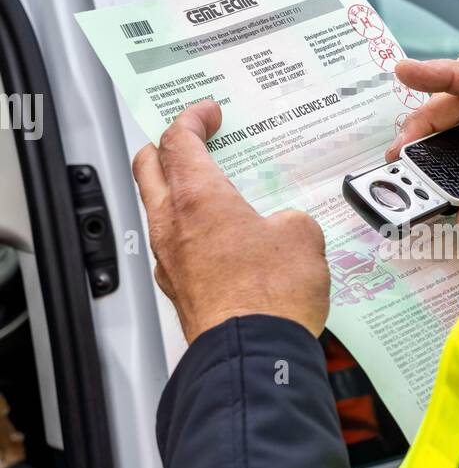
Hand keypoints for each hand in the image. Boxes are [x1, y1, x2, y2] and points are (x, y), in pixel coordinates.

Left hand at [133, 100, 329, 343]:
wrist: (254, 354)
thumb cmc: (271, 295)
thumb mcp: (302, 237)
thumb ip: (288, 221)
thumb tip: (284, 228)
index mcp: (198, 197)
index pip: (177, 140)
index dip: (191, 119)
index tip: (207, 113)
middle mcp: (172, 224)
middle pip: (147, 169)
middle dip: (165, 148)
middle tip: (187, 141)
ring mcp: (169, 260)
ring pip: (158, 211)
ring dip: (177, 194)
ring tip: (210, 194)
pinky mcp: (179, 291)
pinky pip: (175, 249)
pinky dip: (190, 235)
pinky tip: (220, 243)